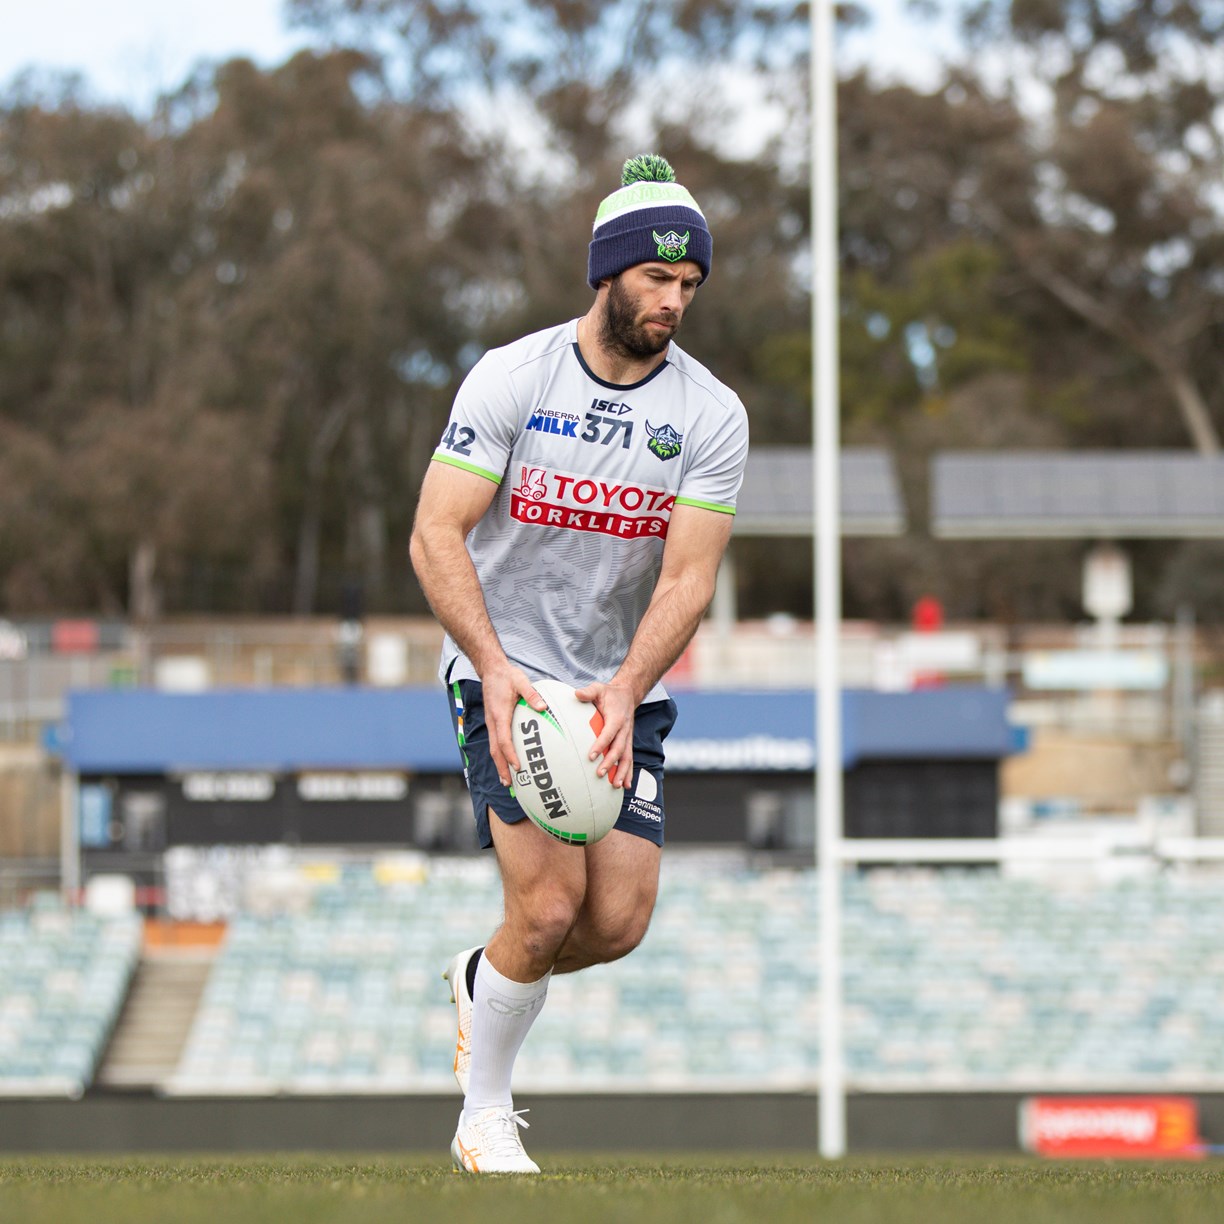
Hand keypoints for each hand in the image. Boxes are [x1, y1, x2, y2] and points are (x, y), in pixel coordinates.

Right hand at [481, 664, 545, 786]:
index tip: (517, 768)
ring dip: (499, 765)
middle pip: (495, 751)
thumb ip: (532, 695)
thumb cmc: (507, 676)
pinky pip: (495, 742)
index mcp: (499, 715)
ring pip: (493, 748)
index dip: (510, 755)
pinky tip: (507, 762)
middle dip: (501, 768)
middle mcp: (493, 722)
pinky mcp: (493, 722)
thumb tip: (543, 707)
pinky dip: (500, 755)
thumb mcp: (521, 681)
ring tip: (507, 780)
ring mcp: (491, 723)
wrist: (491, 670)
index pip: (503, 740)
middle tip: (509, 784)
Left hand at [574, 680, 635, 788]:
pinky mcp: (627, 743)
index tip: (591, 756)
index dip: (601, 744)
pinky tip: (625, 786)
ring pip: (627, 757)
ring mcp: (627, 738)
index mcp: (616, 718)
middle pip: (619, 748)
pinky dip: (628, 773)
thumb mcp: (598, 688)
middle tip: (599, 773)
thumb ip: (588, 692)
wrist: (627, 695)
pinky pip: (629, 759)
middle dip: (610, 762)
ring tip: (615, 786)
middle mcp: (624, 730)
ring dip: (622, 772)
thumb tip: (577, 693)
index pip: (609, 733)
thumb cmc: (609, 693)